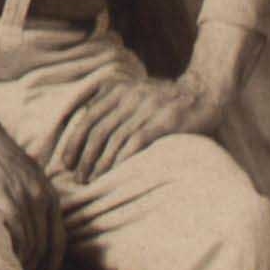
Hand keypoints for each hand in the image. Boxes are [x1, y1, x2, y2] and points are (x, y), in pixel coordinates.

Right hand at [0, 73, 60, 269]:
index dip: (51, 268)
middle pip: (47, 248)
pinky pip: (17, 237)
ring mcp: (26, 200)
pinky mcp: (7, 200)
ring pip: (32, 246)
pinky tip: (1, 264)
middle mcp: (43, 199)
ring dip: (24, 268)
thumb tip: (21, 227)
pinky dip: (13, 255)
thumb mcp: (18, 175)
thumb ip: (25, 199)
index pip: (59, 242)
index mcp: (49, 195)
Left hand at [45, 66, 221, 185]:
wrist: (205, 90)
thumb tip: (83, 124)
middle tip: (75, 177)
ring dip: (99, 162)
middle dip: (83, 156)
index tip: (65, 161)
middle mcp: (128, 97)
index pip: (87, 118)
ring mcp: (146, 108)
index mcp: (117, 89)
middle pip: (97, 130)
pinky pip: (136, 142)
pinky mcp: (164, 121)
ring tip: (91, 179)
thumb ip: (110, 102)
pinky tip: (115, 173)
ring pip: (114, 139)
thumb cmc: (165, 97)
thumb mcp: (133, 91)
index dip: (73, 141)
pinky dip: (122, 158)